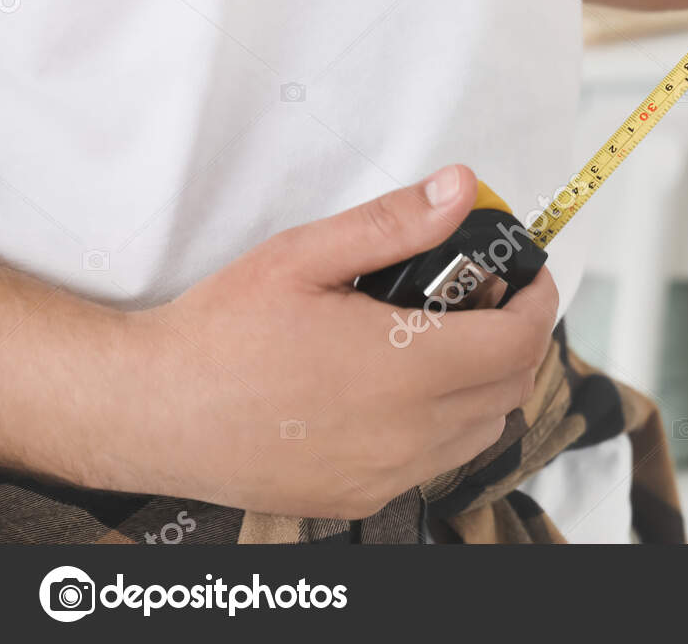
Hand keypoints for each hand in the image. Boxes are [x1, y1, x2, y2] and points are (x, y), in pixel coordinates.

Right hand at [88, 166, 557, 518]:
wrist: (149, 410)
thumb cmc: (221, 332)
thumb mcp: (306, 255)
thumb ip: (395, 223)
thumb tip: (461, 190)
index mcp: (406, 369)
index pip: (519, 341)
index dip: (538, 302)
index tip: (529, 276)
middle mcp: (407, 432)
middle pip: (510, 385)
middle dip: (514, 335)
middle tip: (484, 297)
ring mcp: (387, 473)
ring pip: (481, 429)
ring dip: (485, 383)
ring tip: (443, 340)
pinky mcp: (360, 498)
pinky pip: (436, 462)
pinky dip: (445, 425)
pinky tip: (402, 390)